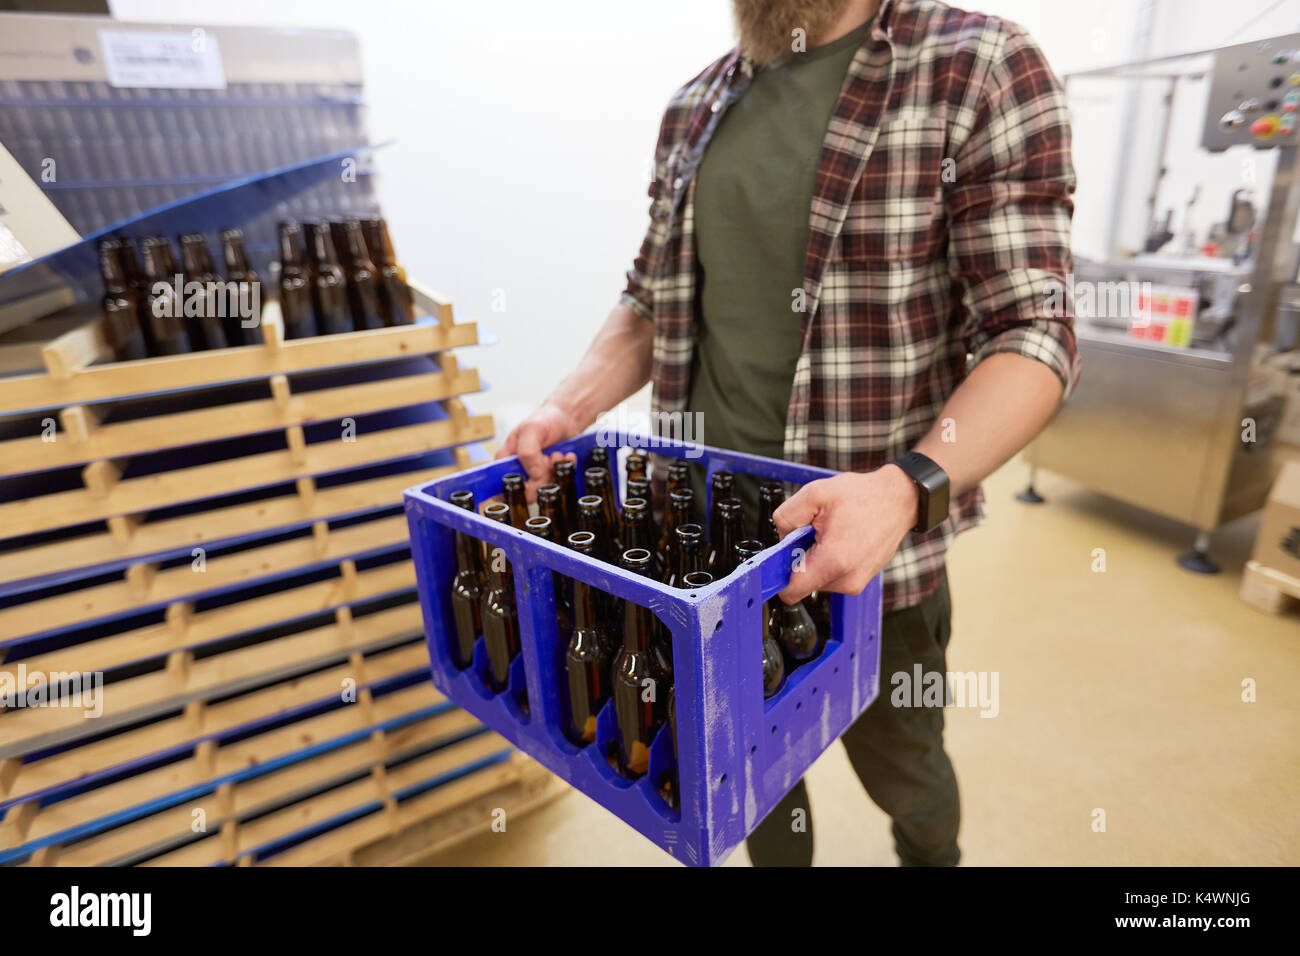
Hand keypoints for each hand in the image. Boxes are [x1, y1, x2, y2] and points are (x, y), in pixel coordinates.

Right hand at [496, 401, 581, 493]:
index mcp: (506, 459)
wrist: (566, 417)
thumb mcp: (531, 431)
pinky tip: (566, 455)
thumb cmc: (544, 419)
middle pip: (527, 490)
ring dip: (555, 470)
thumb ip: (528, 453)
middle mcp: (519, 468)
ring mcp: (536, 472)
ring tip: (556, 454)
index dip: (516, 487)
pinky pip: (560, 480)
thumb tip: (535, 476)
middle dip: (541, 478)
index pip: (502, 484)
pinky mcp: (551, 473)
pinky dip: (566, 468)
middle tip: (548, 460)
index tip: (532, 479)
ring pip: (545, 486)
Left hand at [773, 466, 918, 603]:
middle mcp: (847, 580)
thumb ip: (787, 516)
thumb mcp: (816, 494)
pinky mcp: (861, 580)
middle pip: (803, 582)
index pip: (791, 591)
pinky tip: (842, 539)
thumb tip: (781, 538)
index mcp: (833, 561)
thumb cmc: (863, 496)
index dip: (779, 573)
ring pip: (817, 579)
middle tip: (816, 531)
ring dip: (817, 557)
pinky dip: (831, 559)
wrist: (899, 500)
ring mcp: (856, 582)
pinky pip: (833, 575)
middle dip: (801, 557)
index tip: (783, 554)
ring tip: (833, 532)